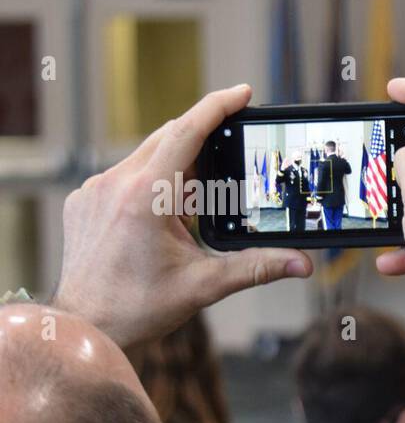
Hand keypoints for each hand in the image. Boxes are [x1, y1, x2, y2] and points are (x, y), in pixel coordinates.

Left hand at [52, 84, 311, 348]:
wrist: (88, 328)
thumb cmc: (139, 308)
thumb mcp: (206, 284)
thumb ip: (257, 267)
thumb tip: (302, 263)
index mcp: (145, 196)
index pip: (187, 132)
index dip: (217, 107)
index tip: (243, 94)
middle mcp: (114, 184)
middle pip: (168, 138)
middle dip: (204, 137)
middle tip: (236, 144)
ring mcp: (94, 191)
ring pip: (145, 157)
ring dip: (179, 165)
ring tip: (204, 195)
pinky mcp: (85, 201)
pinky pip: (125, 176)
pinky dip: (153, 182)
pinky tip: (170, 212)